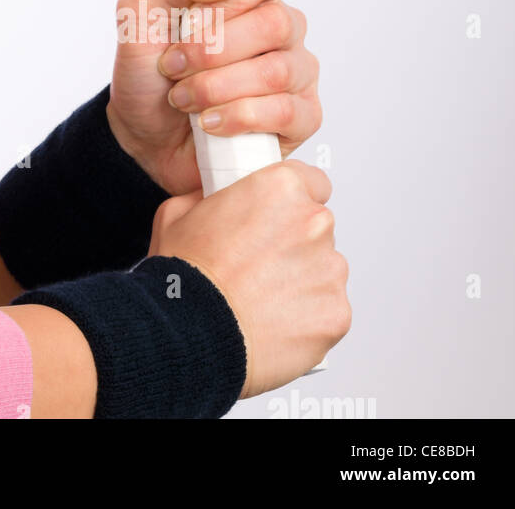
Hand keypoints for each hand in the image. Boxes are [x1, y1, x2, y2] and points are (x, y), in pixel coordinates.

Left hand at [104, 0, 320, 195]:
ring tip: (184, 97)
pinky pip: (284, 112)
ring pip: (276, 71)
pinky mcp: (301, 118)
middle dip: (211, 49)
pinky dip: (235, 117)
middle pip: (274, 22)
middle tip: (175, 65)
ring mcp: (296, 73)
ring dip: (215, 87)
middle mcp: (281, 30)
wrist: (142, 134)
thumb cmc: (148, 71)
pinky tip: (210, 122)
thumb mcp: (140, 11)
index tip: (197, 13)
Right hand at [147, 161, 350, 396]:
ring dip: (302, 278)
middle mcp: (312, 223)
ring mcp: (329, 270)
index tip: (279, 214)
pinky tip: (274, 320)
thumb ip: (209, 198)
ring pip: (324, 269)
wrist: (191, 334)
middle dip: (293, 241)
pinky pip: (328, 309)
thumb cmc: (184, 277)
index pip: (311, 180)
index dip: (291, 199)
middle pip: (316, 226)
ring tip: (262, 296)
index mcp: (278, 189)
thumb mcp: (177, 213)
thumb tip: (215, 200)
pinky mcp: (337, 313)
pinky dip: (308, 316)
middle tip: (258, 262)